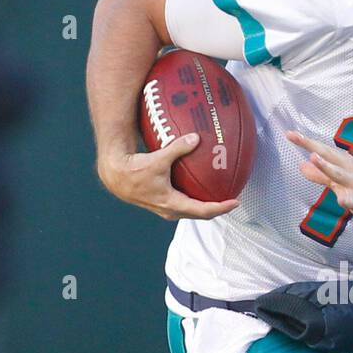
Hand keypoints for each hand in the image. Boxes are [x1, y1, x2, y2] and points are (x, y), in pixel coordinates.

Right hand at [97, 133, 240, 220]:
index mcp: (172, 203)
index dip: (221, 207)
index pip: (203, 211)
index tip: (235, 202)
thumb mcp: (158, 158)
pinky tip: (201, 188)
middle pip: (201, 215)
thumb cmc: (135, 169)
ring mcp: (166, 209)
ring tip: (221, 196)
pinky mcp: (162, 204)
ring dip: (207, 206)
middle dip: (218, 208)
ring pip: (192, 212)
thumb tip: (196, 138)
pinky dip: (196, 200)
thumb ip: (178, 148)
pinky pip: (185, 205)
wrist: (116, 177)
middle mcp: (171, 211)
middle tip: (233, 199)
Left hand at [287, 130, 352, 233]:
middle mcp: (351, 170)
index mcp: (346, 164)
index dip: (307, 142)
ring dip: (327, 166)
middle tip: (296, 137)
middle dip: (313, 146)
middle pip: (330, 156)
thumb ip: (321, 175)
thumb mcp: (341, 183)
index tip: (290, 134)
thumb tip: (302, 165)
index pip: (324, 151)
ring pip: (341, 175)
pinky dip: (349, 199)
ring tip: (314, 157)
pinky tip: (342, 200)